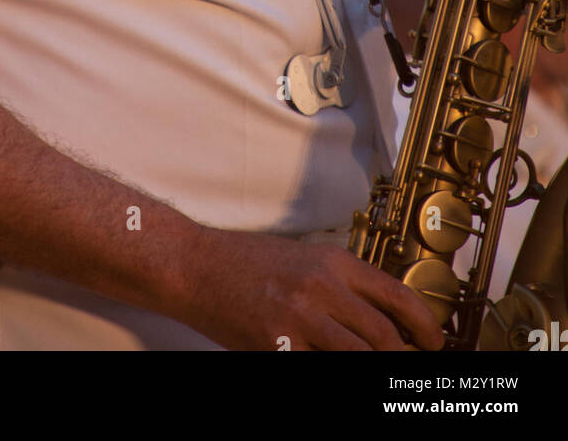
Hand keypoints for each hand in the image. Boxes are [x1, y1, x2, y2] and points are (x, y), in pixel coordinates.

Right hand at [180, 229, 444, 351]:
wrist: (197, 265)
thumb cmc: (247, 262)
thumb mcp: (305, 258)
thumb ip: (342, 283)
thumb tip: (382, 316)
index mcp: (333, 261)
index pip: (397, 295)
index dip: (425, 325)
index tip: (433, 342)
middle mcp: (322, 287)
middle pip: (384, 336)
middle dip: (403, 359)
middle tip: (410, 365)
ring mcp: (299, 318)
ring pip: (360, 357)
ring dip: (374, 369)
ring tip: (377, 372)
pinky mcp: (277, 345)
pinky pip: (320, 367)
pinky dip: (329, 370)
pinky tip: (328, 366)